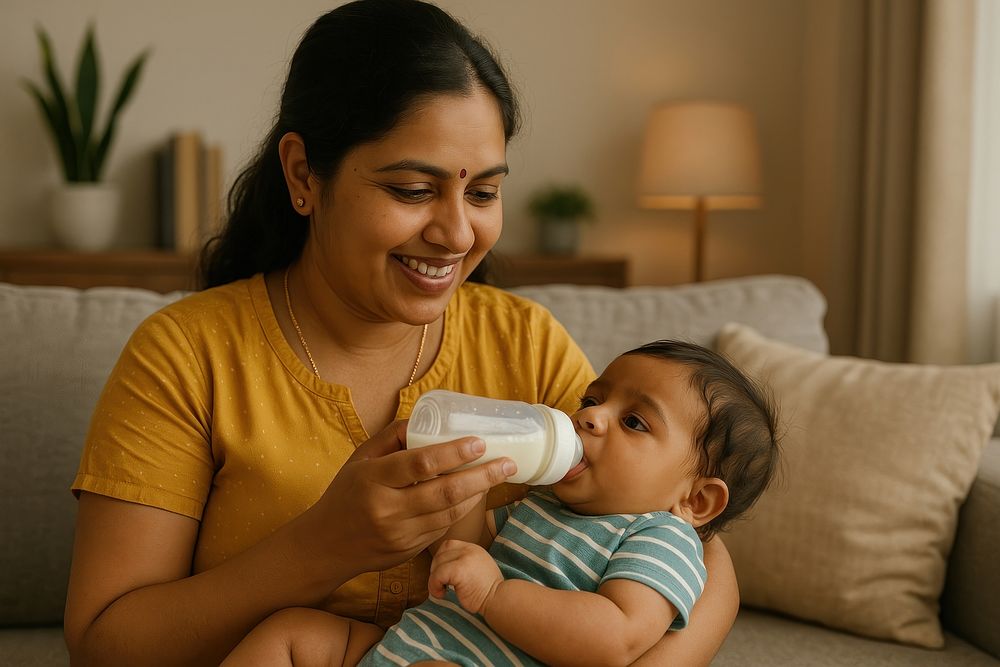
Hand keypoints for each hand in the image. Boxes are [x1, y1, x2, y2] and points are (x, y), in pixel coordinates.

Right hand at [300, 420, 515, 581]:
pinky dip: (462, 509)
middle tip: (507, 462)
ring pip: (450, 513)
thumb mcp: (359, 459)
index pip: (421, 464)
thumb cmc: (345, 494)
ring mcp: (400, 535)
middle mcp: (388, 509)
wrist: (325, 547)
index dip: (454, 453)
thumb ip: (391, 437)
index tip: (480, 443)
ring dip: (479, 493)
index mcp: (373, 480)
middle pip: (445, 492)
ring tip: (498, 474)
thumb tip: (425, 420)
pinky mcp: (409, 552)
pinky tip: (476, 494)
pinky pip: (443, 528)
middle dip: (482, 476)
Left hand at [428, 539, 502, 614]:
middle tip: (443, 584)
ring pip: (437, 564)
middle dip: (436, 569)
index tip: (445, 575)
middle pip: (441, 553)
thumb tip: (442, 568)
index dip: (442, 559)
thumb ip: (464, 563)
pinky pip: (436, 575)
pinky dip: (434, 586)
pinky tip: (442, 595)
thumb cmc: (488, 591)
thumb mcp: (478, 569)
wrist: (500, 600)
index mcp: (473, 548)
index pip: (449, 545)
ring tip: (442, 590)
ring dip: (434, 579)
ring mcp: (464, 558)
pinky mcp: (458, 570)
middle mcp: (469, 550)